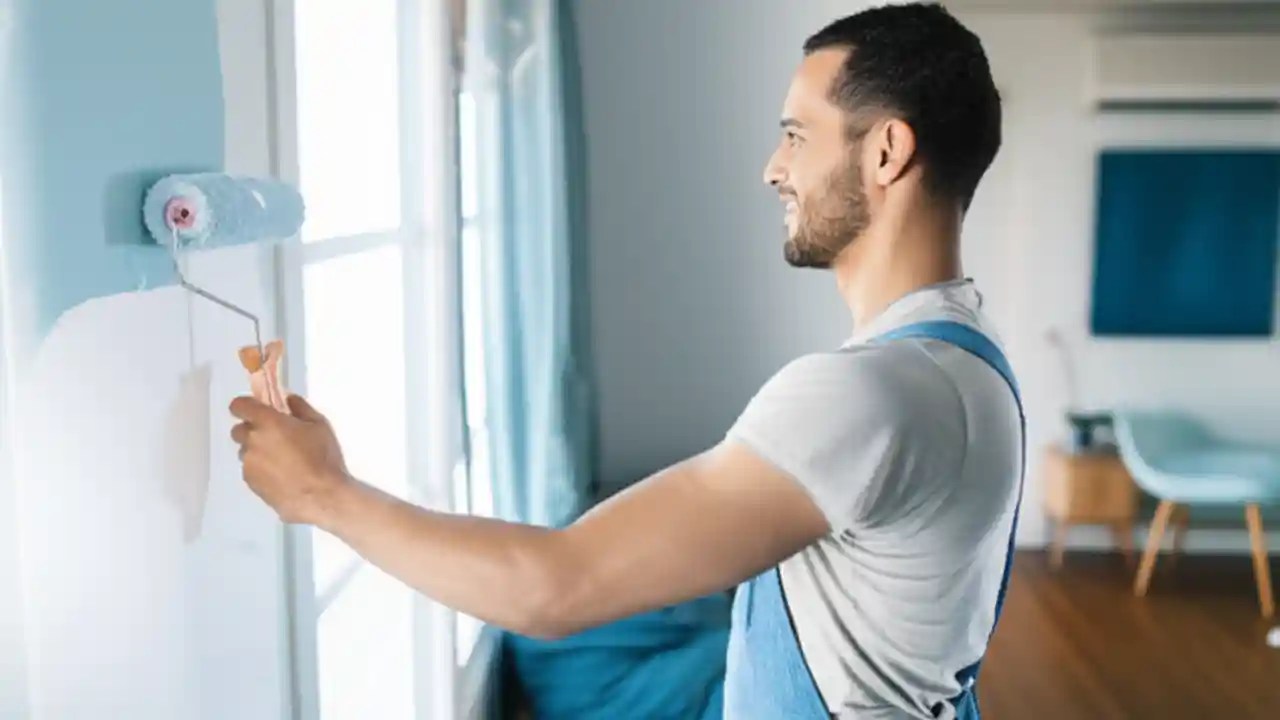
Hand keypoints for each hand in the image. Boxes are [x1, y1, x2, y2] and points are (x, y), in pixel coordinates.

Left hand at [229, 394, 351, 525]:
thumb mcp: (320, 425)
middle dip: (252, 431)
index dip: (246, 406)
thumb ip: (300, 408)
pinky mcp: (251, 484)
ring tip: (282, 463)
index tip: (258, 410)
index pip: (239, 405)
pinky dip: (262, 471)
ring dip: (257, 452)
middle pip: (239, 430)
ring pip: (245, 453)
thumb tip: (288, 399)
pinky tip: (282, 478)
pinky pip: (251, 471)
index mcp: (267, 422)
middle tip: (275, 438)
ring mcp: (249, 464)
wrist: (321, 496)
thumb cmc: (323, 456)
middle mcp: (252, 441)